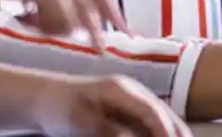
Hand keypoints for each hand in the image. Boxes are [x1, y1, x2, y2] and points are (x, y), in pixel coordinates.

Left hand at [33, 75, 188, 136]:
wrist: (45, 98)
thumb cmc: (59, 108)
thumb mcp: (79, 122)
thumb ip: (107, 130)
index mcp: (120, 90)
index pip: (151, 111)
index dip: (164, 130)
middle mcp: (132, 93)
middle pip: (163, 113)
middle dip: (176, 132)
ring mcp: (132, 100)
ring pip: (161, 118)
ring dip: (171, 133)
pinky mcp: (128, 111)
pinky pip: (151, 122)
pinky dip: (159, 133)